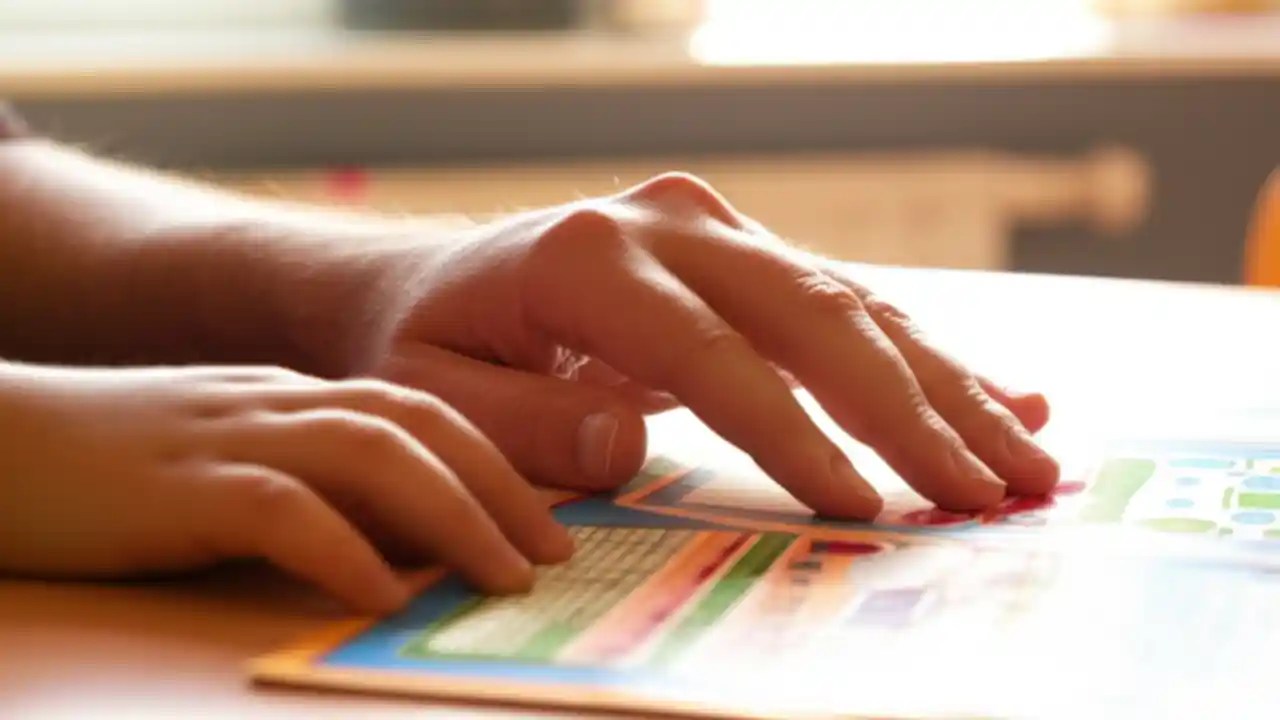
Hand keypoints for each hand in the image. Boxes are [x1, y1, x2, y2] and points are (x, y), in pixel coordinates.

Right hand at [0, 364, 572, 610]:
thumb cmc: (115, 467)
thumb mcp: (230, 466)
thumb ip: (310, 491)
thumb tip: (404, 550)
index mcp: (297, 399)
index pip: (423, 412)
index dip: (498, 463)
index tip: (550, 522)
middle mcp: (278, 404)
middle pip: (419, 424)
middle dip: (501, 488)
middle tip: (557, 557)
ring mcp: (228, 437)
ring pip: (371, 454)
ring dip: (452, 516)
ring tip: (504, 578)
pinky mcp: (175, 485)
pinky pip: (277, 510)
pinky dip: (342, 550)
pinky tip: (384, 595)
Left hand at [369, 173, 1057, 518]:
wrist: (424, 280)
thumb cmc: (427, 346)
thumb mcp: (434, 394)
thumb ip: (525, 421)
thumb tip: (629, 446)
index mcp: (590, 257)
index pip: (712, 355)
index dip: (792, 434)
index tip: (863, 505)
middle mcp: (670, 224)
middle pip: (812, 317)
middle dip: (911, 411)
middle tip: (991, 489)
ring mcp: (714, 228)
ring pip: (851, 304)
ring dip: (945, 385)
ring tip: (1026, 457)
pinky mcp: (741, 248)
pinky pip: (846, 300)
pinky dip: (925, 354)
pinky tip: (1004, 392)